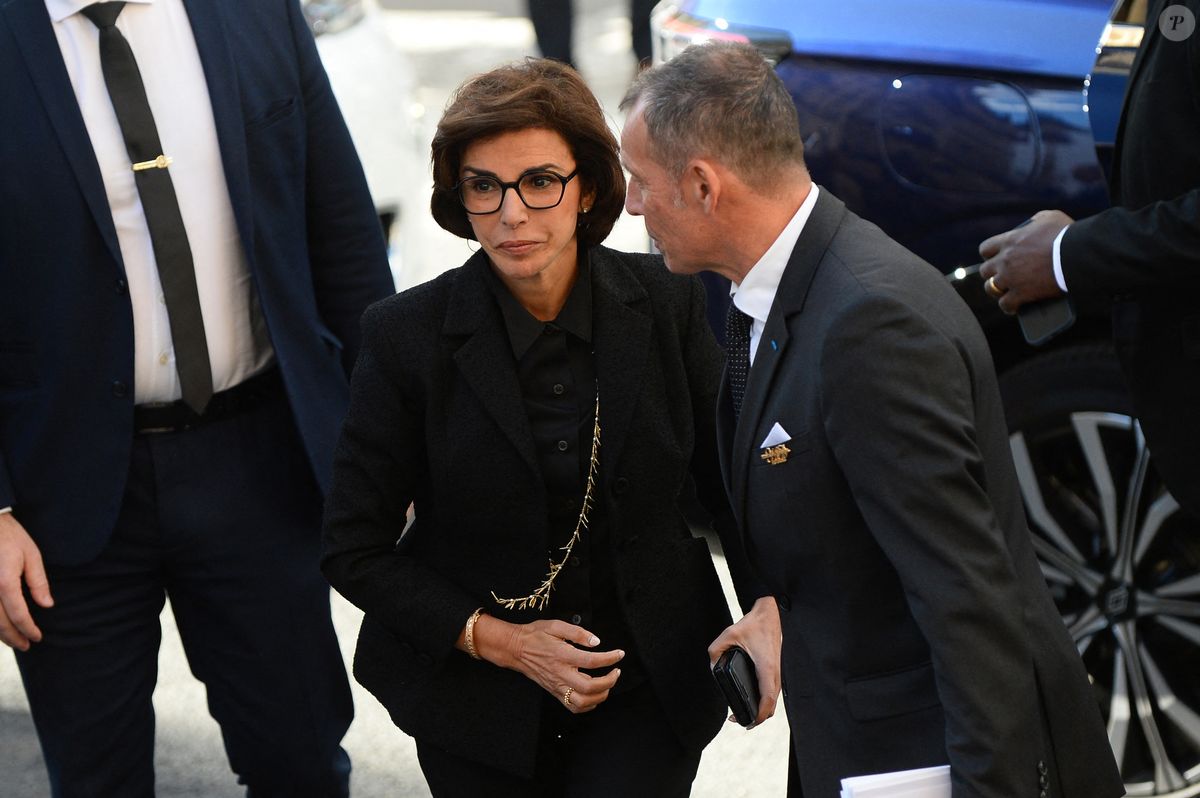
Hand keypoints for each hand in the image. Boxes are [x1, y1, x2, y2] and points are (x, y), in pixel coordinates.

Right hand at [0, 513, 52, 650]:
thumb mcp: (31, 555)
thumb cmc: (10, 536)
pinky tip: (0, 627)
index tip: (37, 637)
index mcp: (4, 582)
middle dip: (13, 637)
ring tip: (13, 641)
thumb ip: (38, 582)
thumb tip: (47, 606)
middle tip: (26, 646)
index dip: (28, 629)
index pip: (18, 614)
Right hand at [474, 616, 623, 713]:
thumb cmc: (535, 635)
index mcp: (562, 655)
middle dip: (609, 682)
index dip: (610, 658)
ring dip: (600, 696)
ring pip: (582, 702)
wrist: (515, 649)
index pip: (592, 661)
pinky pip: (573, 707)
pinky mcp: (554, 692)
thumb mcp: (555, 625)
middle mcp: (560, 673)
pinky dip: (587, 705)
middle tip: (616, 672)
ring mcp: (557, 686)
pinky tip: (594, 696)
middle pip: (590, 687)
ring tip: (607, 684)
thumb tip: (596, 641)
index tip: (620, 654)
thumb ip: (577, 632)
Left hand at [709, 596, 780, 727]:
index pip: (767, 699)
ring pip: (774, 700)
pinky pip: (772, 691)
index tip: (748, 722)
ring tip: (746, 715)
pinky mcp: (775, 669)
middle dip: (759, 717)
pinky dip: (765, 701)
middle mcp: (775, 672)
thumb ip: (716, 650)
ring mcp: (777, 671)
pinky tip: (754, 701)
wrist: (770, 614)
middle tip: (741, 722)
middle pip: (772, 705)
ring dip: (763, 710)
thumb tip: (712, 666)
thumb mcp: (729, 633)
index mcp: (766, 667)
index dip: (758, 714)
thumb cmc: (753, 624)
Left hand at [978, 210, 1072, 313]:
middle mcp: (1005, 260)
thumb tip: (1032, 224)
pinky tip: (1013, 308)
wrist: (1077, 254)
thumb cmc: (1066, 233)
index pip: (985, 249)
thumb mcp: (1049, 217)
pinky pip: (1006, 304)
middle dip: (992, 273)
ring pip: (991, 288)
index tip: (995, 258)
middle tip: (1002, 276)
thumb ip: (1035, 221)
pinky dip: (1009, 307)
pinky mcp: (1021, 293)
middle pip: (985, 271)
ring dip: (997, 290)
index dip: (989, 255)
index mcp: (1009, 241)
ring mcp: (1011, 278)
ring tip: (1005, 293)